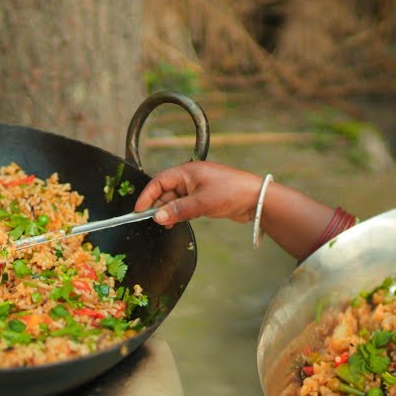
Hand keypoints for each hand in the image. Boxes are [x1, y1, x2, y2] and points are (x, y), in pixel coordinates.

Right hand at [134, 161, 263, 227]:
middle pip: (167, 190)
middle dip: (159, 205)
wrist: (256, 198)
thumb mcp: (201, 203)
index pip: (160, 181)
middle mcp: (191, 177)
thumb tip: (157, 217)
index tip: (139, 210)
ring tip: (166, 224)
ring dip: (169, 211)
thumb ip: (178, 210)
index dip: (148, 195)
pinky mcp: (206, 198)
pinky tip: (177, 221)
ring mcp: (199, 188)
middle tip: (153, 220)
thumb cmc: (231, 192)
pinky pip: (186, 204)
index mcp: (188, 171)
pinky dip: (180, 213)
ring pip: (176, 199)